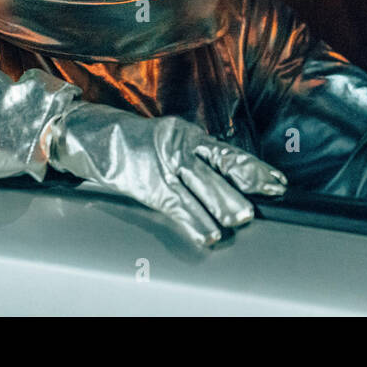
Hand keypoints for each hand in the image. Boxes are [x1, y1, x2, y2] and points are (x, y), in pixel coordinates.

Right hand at [49, 101, 287, 246]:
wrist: (89, 133)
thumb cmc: (130, 140)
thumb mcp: (167, 140)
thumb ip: (193, 155)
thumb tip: (223, 177)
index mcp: (187, 134)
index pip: (228, 153)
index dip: (254, 168)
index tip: (277, 181)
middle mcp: (180, 145)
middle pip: (219, 167)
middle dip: (245, 185)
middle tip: (267, 198)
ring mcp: (163, 163)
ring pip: (200, 185)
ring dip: (223, 203)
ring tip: (242, 218)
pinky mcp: (147, 182)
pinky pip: (175, 205)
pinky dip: (194, 220)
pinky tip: (208, 233)